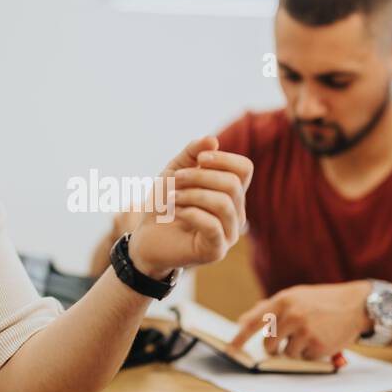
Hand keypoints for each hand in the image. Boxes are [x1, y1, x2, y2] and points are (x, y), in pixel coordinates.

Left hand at [126, 136, 252, 277]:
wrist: (147, 237)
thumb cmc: (165, 203)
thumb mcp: (175, 171)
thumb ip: (193, 153)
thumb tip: (212, 140)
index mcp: (232, 193)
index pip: (245, 169)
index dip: (223, 159)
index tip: (198, 160)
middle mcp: (237, 213)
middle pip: (233, 184)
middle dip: (199, 177)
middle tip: (175, 179)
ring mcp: (229, 234)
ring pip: (224, 203)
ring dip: (192, 195)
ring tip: (172, 197)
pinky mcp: (217, 250)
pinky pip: (213, 226)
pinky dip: (191, 213)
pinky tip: (176, 212)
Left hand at [230, 282, 372, 360]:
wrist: (357, 304)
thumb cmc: (323, 301)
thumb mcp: (296, 296)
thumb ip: (270, 307)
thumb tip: (243, 320)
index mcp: (283, 300)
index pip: (254, 322)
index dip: (240, 337)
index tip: (231, 349)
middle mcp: (291, 315)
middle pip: (269, 344)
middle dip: (274, 348)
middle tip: (286, 342)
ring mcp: (305, 331)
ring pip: (287, 353)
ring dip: (296, 350)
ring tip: (311, 336)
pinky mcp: (317, 345)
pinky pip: (304, 358)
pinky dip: (310, 354)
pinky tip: (321, 340)